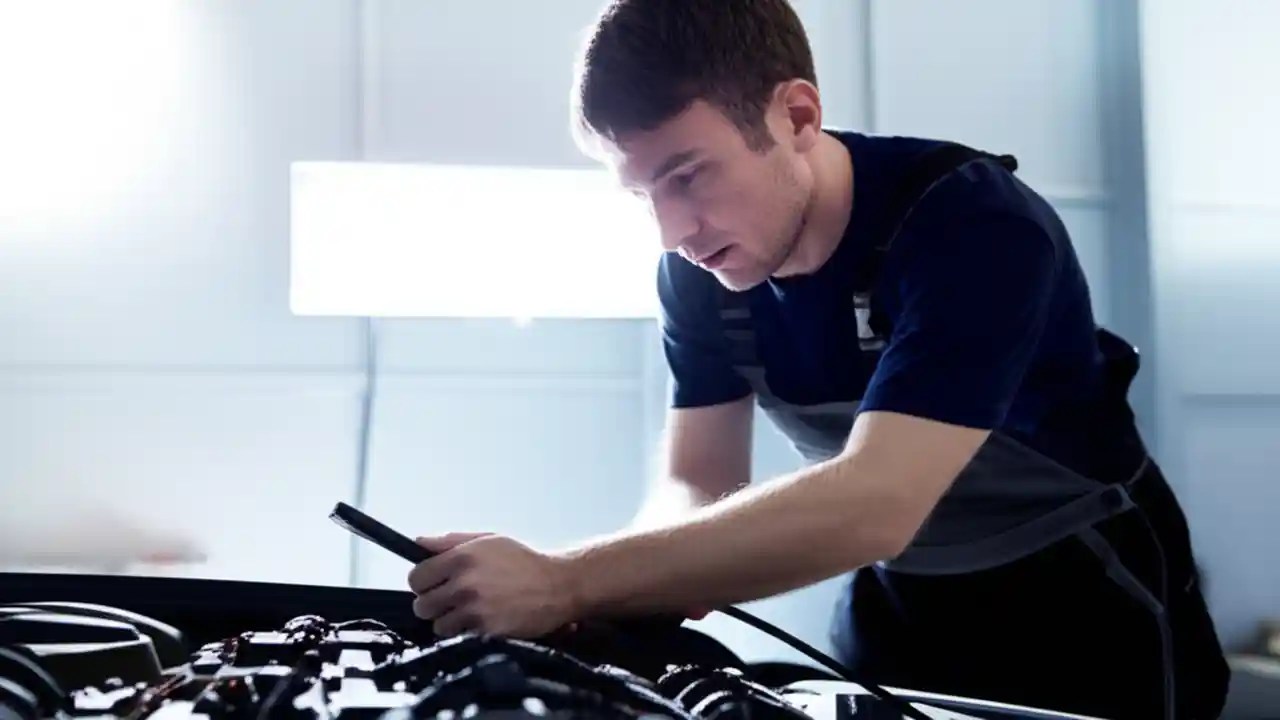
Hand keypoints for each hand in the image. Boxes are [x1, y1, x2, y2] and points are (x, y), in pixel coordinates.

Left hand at [407, 532, 578, 637]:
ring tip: (469, 613)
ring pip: (439, 625)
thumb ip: (450, 542)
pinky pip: (460, 637)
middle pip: (422, 605)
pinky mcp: (486, 631)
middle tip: (451, 601)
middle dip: (434, 604)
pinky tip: (483, 622)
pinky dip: (468, 633)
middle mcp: (465, 583)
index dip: (423, 583)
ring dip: (450, 622)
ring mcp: (475, 609)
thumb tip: (418, 543)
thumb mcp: (489, 541)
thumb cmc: (524, 562)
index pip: (416, 577)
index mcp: (462, 557)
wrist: (558, 585)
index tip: (432, 585)